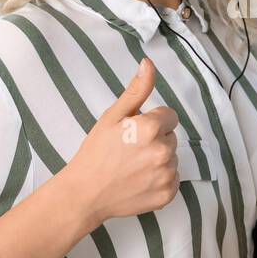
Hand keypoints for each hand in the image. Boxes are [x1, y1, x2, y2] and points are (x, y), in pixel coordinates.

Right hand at [65, 58, 180, 224]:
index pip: (170, 116)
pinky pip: (172, 178)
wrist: (84, 193)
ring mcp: (166, 175)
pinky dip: (159, 179)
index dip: (152, 122)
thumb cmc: (96, 152)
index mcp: (151, 128)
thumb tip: (149, 63)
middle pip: (171, 137)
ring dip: (157, 159)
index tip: (134, 132)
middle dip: (155, 139)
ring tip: (132, 166)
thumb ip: (136, 90)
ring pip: (172, 158)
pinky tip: (139, 180)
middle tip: (130, 150)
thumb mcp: (112, 116)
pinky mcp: (167, 194)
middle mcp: (163, 151)